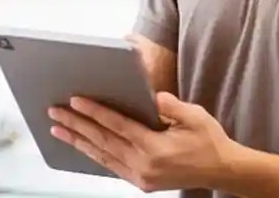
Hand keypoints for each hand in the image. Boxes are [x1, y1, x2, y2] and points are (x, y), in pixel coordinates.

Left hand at [49, 92, 237, 192]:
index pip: (117, 126)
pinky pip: (111, 167)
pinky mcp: (142, 183)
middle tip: (55, 113)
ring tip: (58, 130)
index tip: (75, 101)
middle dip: (76, 125)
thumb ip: (170, 105)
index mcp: (155, 148)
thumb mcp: (194, 116)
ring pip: (102, 156)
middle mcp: (144, 165)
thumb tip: (149, 96)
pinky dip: (94, 155)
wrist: (223, 170)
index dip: (95, 112)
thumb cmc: (209, 140)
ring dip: (78, 142)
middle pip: (102, 141)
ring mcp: (141, 177)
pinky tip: (81, 146)